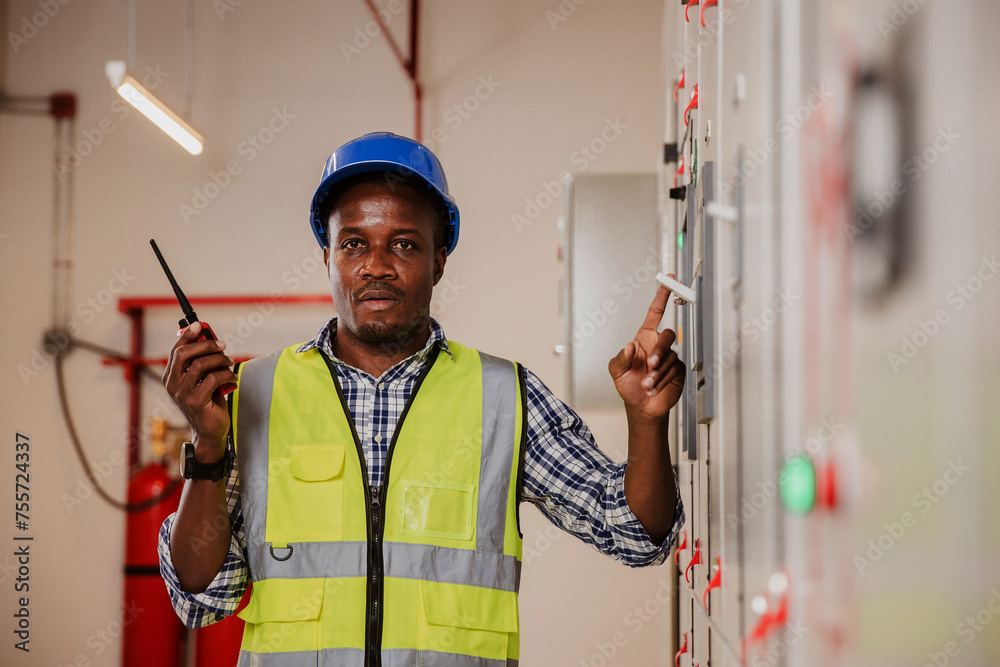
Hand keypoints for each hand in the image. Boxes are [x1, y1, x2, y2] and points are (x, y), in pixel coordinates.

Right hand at [162, 322, 236, 457]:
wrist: (210, 431)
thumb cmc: (208, 403)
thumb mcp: (201, 381)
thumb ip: (201, 363)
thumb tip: (211, 340)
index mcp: (171, 377)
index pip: (175, 351)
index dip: (186, 335)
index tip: (199, 325)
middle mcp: (172, 385)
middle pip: (184, 354)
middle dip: (206, 345)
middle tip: (223, 346)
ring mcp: (182, 394)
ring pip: (201, 364)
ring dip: (220, 360)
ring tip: (230, 363)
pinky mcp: (195, 401)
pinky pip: (213, 378)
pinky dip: (227, 374)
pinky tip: (233, 378)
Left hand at [608, 280, 685, 419]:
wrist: (641, 406)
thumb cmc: (628, 385)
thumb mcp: (616, 371)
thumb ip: (621, 357)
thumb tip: (630, 345)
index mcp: (644, 338)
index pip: (655, 313)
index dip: (662, 296)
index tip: (669, 280)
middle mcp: (658, 346)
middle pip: (667, 335)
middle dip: (660, 350)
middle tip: (651, 365)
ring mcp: (669, 358)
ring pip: (670, 356)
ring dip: (657, 373)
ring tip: (647, 384)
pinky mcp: (678, 371)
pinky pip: (674, 370)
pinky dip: (663, 380)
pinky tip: (654, 388)